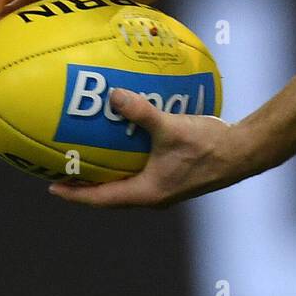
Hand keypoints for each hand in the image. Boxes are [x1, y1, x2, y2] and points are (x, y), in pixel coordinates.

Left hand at [47, 89, 252, 208]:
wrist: (243, 152)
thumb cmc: (208, 146)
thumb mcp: (171, 127)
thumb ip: (142, 112)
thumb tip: (114, 96)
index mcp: (147, 193)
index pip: (101, 199)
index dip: (75, 194)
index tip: (52, 188)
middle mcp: (154, 196)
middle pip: (111, 197)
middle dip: (88, 186)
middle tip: (67, 172)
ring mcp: (167, 188)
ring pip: (128, 187)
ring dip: (110, 176)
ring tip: (94, 158)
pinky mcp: (178, 178)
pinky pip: (145, 175)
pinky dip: (130, 164)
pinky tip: (133, 143)